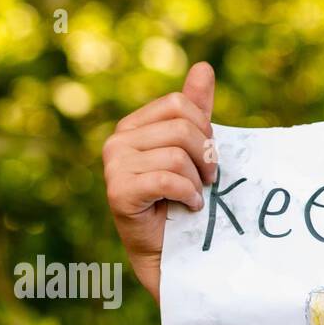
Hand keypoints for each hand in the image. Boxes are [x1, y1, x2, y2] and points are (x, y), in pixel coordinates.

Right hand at [103, 61, 216, 301]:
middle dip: (206, 156)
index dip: (205, 131)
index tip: (209, 160)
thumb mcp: (194, 154)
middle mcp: (117, 142)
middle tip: (207, 183)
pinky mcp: (119, 193)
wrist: (172, 257)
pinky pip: (167, 178)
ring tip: (193, 198)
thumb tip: (204, 67)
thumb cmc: (182, 206)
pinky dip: (187, 194)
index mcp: (134, 128)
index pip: (179, 104)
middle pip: (181, 126)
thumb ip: (196, 112)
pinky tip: (188, 207)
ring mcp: (114, 167)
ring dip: (197, 181)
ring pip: (177, 153)